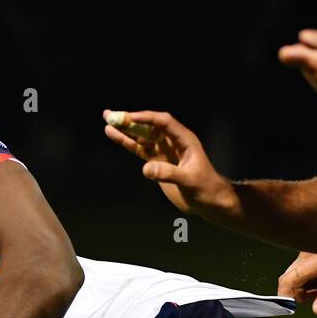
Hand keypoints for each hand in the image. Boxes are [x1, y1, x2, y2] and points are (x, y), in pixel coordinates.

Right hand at [102, 109, 235, 218]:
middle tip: (110, 115)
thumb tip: (146, 169)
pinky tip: (115, 137)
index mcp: (184, 139)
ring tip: (107, 123)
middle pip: (149, 127)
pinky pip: (140, 150)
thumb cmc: (204, 188)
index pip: (163, 123)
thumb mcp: (188, 180)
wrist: (208, 202)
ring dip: (126, 131)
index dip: (145, 119)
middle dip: (130, 121)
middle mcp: (172, 141)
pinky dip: (128, 144)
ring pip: (142, 137)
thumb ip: (168, 173)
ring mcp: (164, 151)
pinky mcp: (158, 162)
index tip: (127, 118)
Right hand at [278, 252, 316, 314]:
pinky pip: (308, 265)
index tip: (293, 308)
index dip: (285, 297)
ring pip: (299, 272)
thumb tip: (316, 310)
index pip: (286, 282)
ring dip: (309, 284)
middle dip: (300, 292)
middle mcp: (307, 254)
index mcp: (312, 262)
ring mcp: (311, 249)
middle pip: (290, 278)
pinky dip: (315, 275)